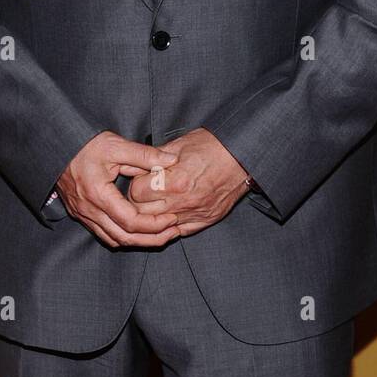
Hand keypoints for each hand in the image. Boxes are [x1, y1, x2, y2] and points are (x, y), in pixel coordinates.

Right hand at [56, 130, 180, 248]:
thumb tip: (172, 160)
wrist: (55, 145)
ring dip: (138, 241)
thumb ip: (145, 154)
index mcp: (99, 195)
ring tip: (160, 234)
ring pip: (114, 240)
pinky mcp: (80, 214)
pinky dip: (123, 237)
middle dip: (152, 239)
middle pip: (124, 238)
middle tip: (173, 232)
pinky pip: (103, 234)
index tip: (173, 218)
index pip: (131, 222)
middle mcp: (89, 210)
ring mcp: (83, 214)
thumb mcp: (116, 145)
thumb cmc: (84, 144)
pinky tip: (137, 230)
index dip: (155, 224)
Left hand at [128, 127, 250, 236]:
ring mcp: (195, 214)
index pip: (137, 192)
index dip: (135, 183)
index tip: (141, 177)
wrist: (242, 155)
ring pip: (158, 226)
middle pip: (143, 212)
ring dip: (152, 215)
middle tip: (144, 190)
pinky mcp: (205, 221)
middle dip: (139, 201)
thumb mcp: (179, 145)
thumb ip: (154, 158)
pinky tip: (169, 212)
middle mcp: (183, 202)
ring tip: (156, 201)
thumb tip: (133, 165)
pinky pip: (177, 232)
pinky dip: (169, 225)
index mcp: (175, 181)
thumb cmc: (212, 146)